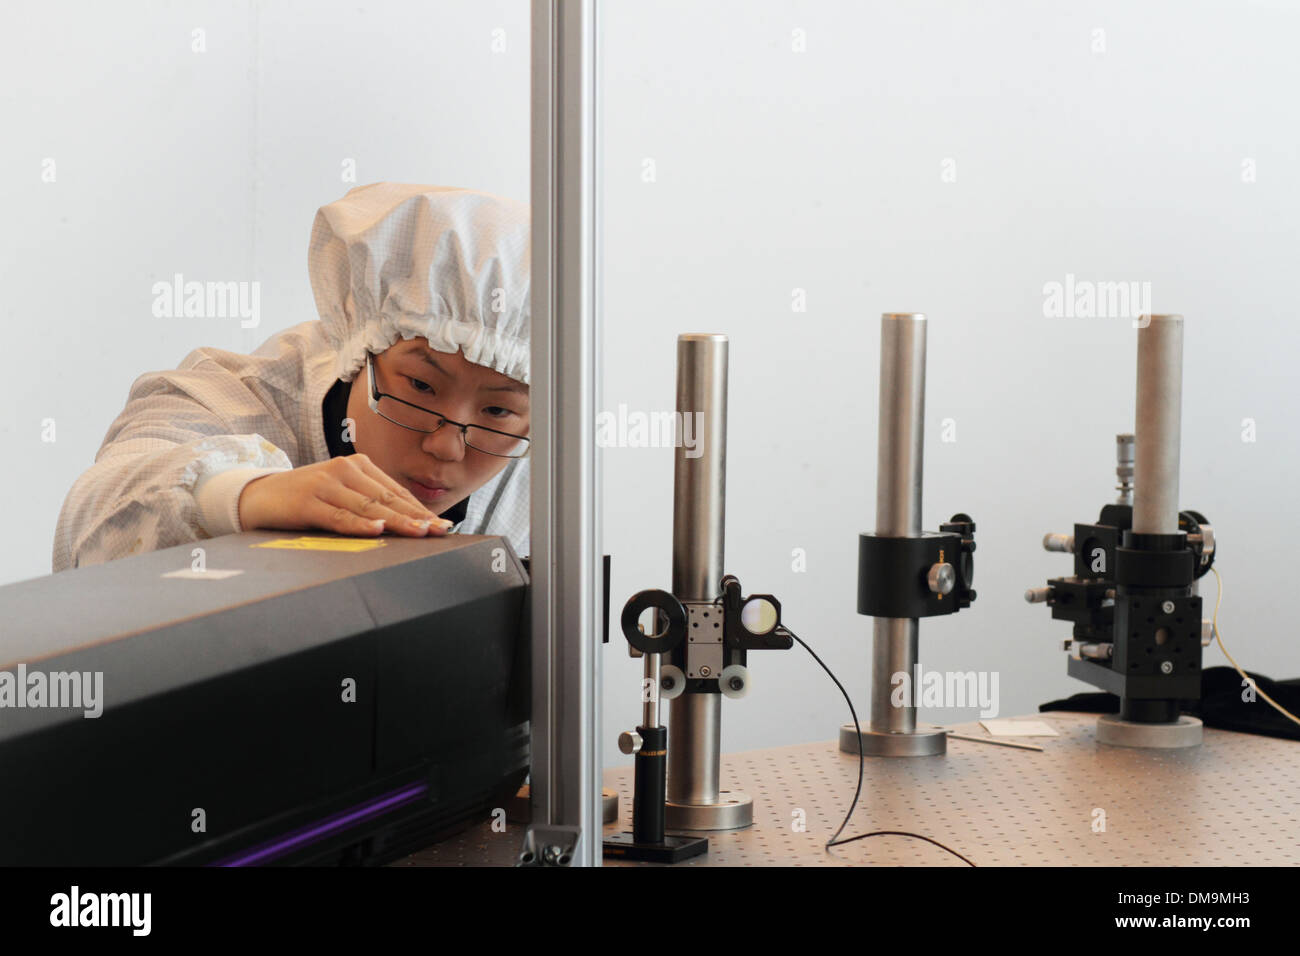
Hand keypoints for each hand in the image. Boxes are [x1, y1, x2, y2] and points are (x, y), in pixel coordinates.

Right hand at [237, 454, 452, 536]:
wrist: (258, 496)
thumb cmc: (307, 499)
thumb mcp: (341, 495)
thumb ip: (369, 504)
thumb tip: (408, 523)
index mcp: (358, 465)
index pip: (396, 491)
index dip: (420, 509)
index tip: (442, 525)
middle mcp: (345, 469)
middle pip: (387, 499)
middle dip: (416, 517)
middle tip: (439, 531)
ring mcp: (326, 484)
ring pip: (368, 507)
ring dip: (396, 522)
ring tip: (420, 532)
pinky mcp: (307, 501)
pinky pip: (339, 516)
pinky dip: (359, 525)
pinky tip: (377, 530)